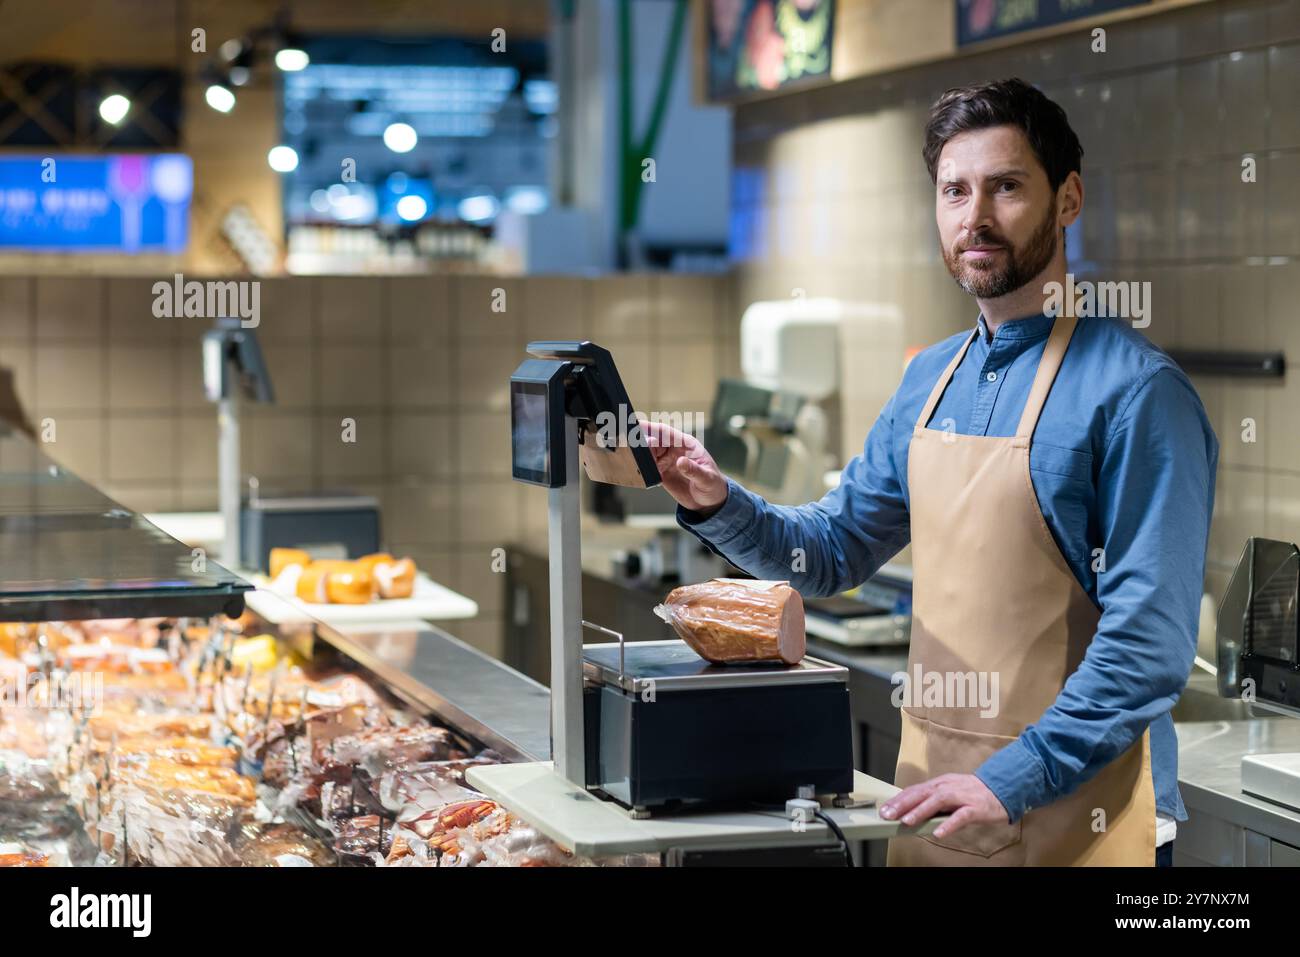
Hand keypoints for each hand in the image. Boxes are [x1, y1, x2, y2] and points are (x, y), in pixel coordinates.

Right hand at [639, 419, 727, 515]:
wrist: (709, 502)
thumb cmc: (713, 486)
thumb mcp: (706, 479)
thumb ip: (693, 470)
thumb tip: (680, 461)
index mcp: (686, 444)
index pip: (665, 432)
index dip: (651, 428)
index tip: (638, 425)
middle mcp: (674, 450)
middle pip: (653, 441)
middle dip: (643, 444)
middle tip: (635, 450)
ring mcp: (667, 461)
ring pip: (648, 454)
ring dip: (641, 457)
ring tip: (637, 462)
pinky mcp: (661, 473)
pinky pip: (648, 468)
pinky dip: (642, 468)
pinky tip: (640, 472)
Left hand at [878, 773, 1008, 837]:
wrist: (1002, 788)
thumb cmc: (973, 792)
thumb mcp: (949, 792)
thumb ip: (931, 799)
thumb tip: (909, 809)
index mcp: (940, 783)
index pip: (915, 789)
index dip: (898, 799)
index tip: (884, 808)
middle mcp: (948, 786)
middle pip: (922, 793)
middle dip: (903, 803)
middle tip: (888, 814)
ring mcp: (962, 796)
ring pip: (939, 801)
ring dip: (921, 811)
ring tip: (907, 821)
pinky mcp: (976, 807)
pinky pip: (961, 816)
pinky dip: (950, 824)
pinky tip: (939, 833)